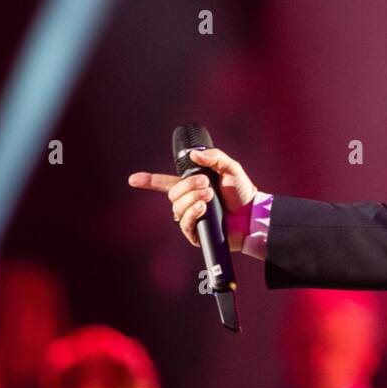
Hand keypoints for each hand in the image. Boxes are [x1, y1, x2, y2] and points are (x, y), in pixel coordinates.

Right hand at [128, 148, 257, 252]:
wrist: (253, 215)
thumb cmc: (242, 192)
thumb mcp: (231, 168)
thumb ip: (214, 157)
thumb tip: (194, 154)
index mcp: (193, 186)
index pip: (165, 183)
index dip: (148, 181)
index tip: (133, 179)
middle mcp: (189, 202)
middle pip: (173, 194)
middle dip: (188, 187)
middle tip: (207, 184)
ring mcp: (192, 218)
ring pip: (177, 207)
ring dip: (192, 199)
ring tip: (210, 197)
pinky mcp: (196, 233)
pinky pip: (185, 222)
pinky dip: (192, 213)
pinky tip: (203, 208)